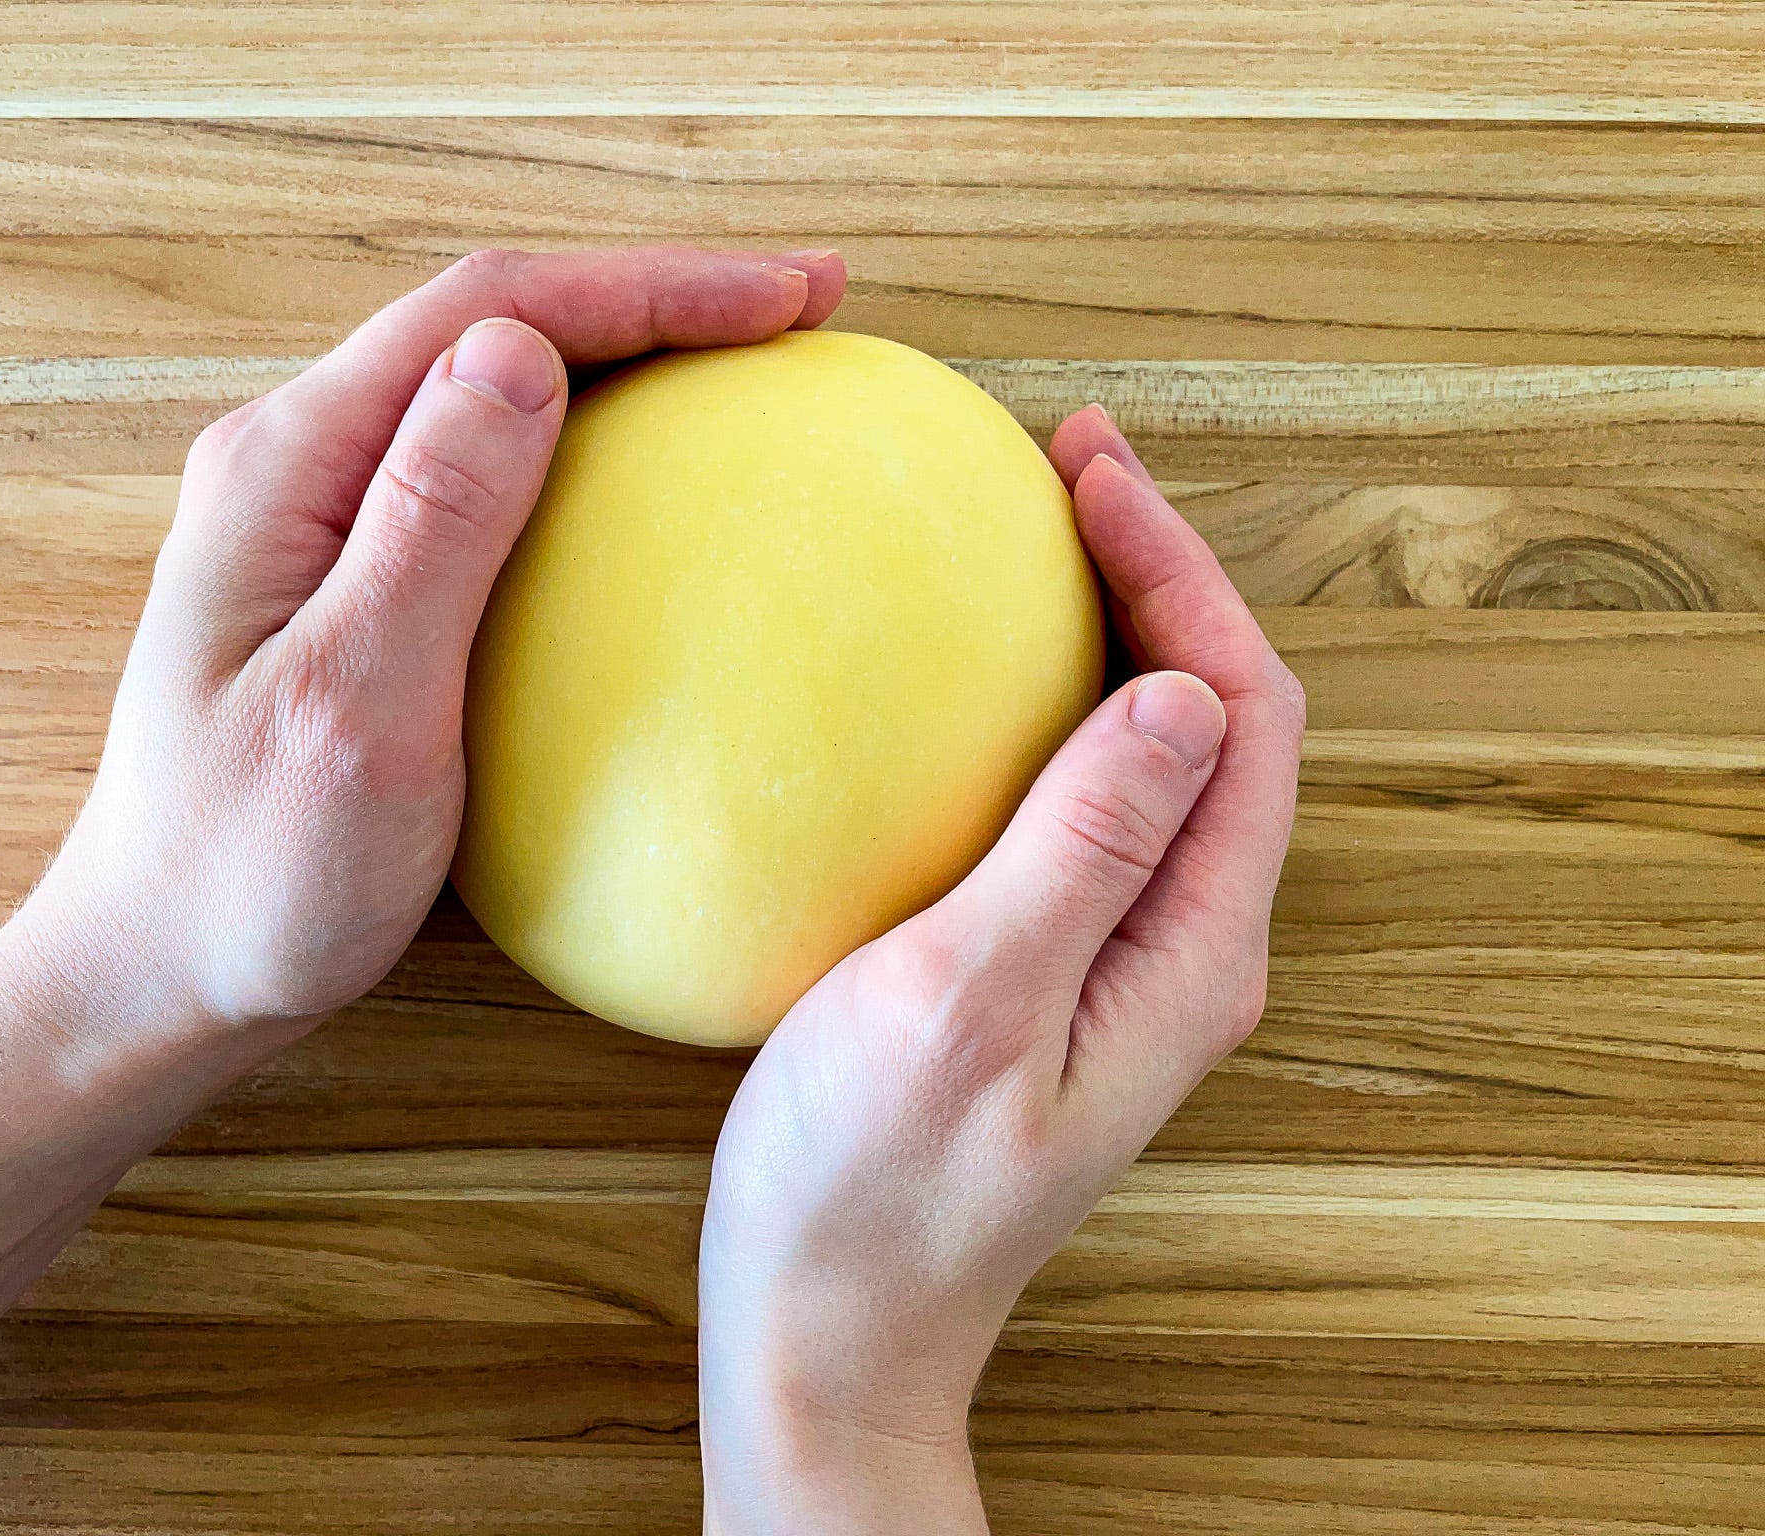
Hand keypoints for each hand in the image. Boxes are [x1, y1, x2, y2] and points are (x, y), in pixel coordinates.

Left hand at [18, 245, 847, 1034]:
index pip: (488, 312)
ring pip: (495, 391)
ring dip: (628, 362)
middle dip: (654, 300)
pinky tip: (660, 499)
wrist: (157, 973)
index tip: (789, 298)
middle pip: (495, 325)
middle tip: (802, 310)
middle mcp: (299, 463)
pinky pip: (489, 481)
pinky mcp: (353, 583)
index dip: (648, 286)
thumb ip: (432, 526)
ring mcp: (321, 521)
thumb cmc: (251, 869)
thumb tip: (522, 354)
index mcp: (291, 464)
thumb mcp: (351, 706)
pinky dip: (593, 459)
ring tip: (751, 371)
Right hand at [696, 407, 1306, 1532]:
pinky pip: (1071, 805)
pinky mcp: (1044, 968)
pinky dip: (1032, 711)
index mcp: (1190, 947)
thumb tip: (1180, 692)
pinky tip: (943, 680)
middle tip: (1062, 466)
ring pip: (1149, 754)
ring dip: (1104, 631)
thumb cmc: (874, 1190)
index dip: (1182, 573)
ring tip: (1025, 534)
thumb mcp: (964, 1006)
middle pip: (1214, 717)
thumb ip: (1080, 850)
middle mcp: (1180, 945)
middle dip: (1158, 576)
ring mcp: (1116, 959)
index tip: (1088, 473)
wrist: (830, 1328)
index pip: (1239, 713)